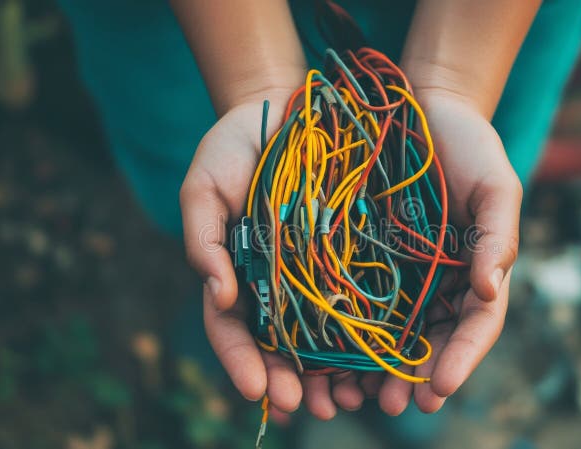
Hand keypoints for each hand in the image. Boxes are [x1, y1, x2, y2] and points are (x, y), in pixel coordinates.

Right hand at [180, 90, 369, 420]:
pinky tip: (377, 359)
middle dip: (289, 380)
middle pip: (277, 346)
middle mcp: (273, 283)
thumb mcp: (203, 187)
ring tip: (347, 401)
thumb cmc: (232, 149)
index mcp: (234, 274)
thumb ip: (204, 239)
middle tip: (307, 407)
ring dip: (330, 373)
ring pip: (319, 334)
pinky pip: (355, 299)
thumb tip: (219, 295)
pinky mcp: (347, 255)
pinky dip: (363, 333)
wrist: (283, 110)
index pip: (231, 330)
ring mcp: (309, 272)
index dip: (241, 363)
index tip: (257, 391)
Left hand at [376, 88, 522, 414]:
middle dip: (414, 377)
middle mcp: (439, 282)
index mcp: (476, 273)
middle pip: (431, 341)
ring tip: (355, 395)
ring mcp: (401, 273)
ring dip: (375, 368)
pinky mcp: (362, 257)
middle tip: (393, 403)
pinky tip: (326, 357)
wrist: (422, 110)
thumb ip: (497, 237)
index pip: (475, 326)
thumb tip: (487, 290)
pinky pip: (354, 299)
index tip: (439, 387)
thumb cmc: (469, 147)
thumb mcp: (496, 187)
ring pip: (390, 331)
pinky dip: (344, 332)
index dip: (460, 359)